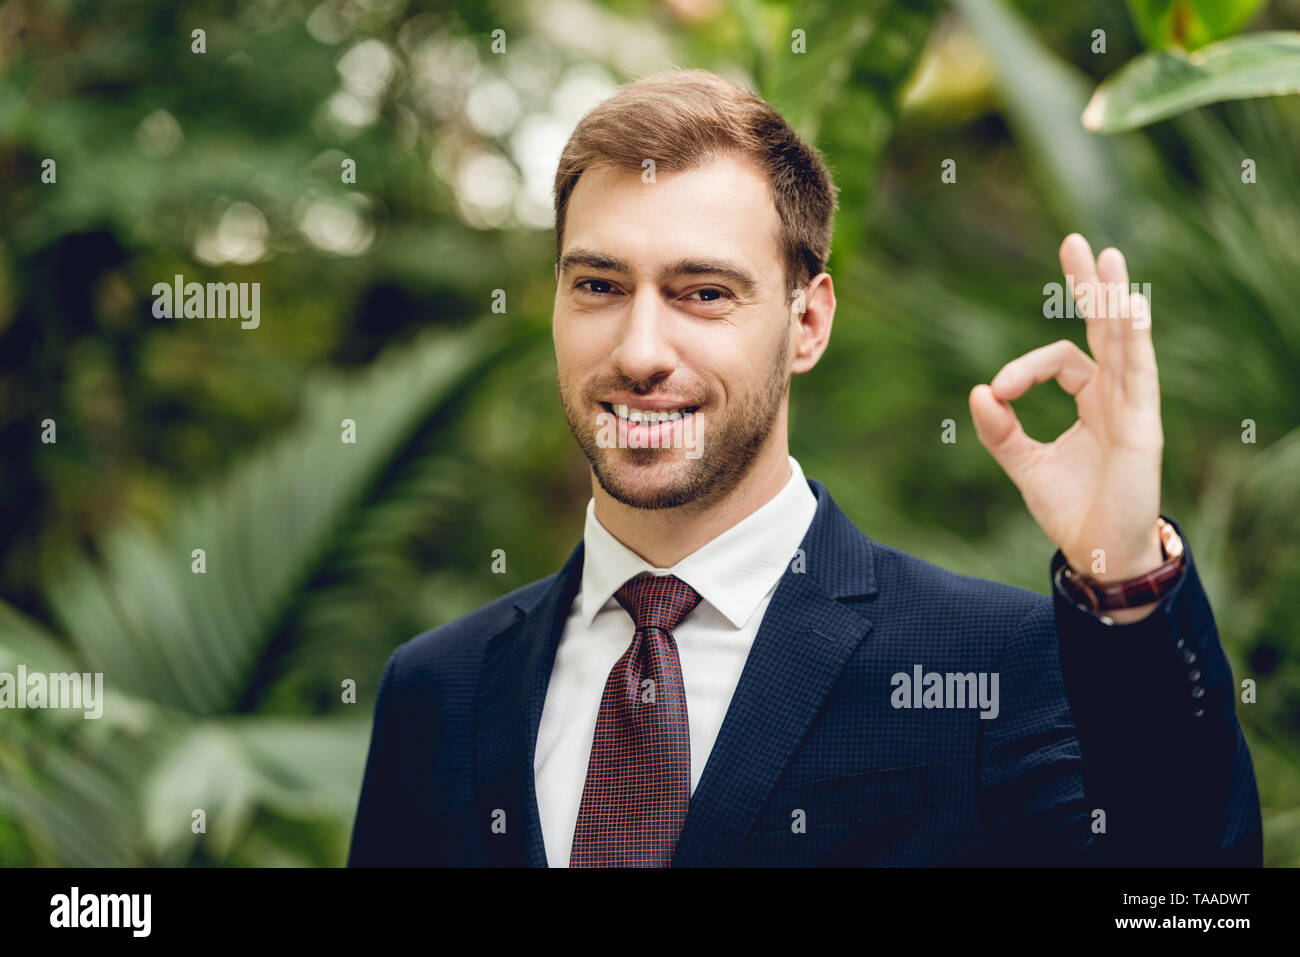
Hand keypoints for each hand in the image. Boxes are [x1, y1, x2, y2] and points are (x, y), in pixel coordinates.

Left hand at [970, 234, 1164, 619]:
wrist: (1098, 553)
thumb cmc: (1071, 510)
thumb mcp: (1024, 465)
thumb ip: (1001, 431)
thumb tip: (977, 391)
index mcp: (1091, 402)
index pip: (1061, 361)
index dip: (1024, 369)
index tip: (998, 392)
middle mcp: (1115, 398)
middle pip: (1104, 329)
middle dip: (1090, 286)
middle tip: (1076, 242)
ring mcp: (1132, 409)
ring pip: (1125, 342)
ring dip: (1116, 299)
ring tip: (1109, 258)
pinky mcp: (1142, 427)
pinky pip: (1140, 374)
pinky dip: (1134, 341)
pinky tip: (1129, 308)